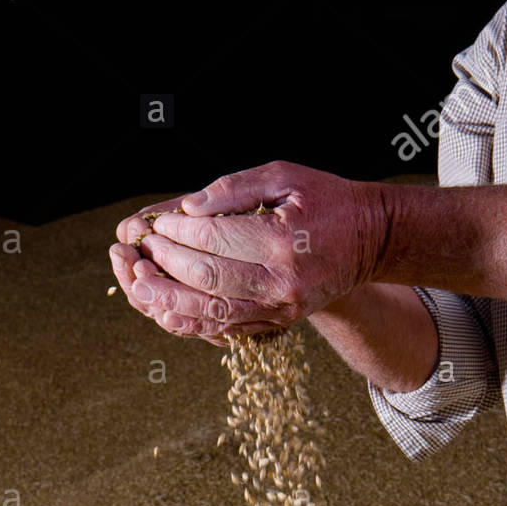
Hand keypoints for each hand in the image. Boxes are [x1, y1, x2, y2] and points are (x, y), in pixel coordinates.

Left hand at [108, 160, 387, 343]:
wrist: (369, 241)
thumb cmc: (325, 200)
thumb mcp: (283, 176)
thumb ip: (232, 189)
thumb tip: (187, 207)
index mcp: (282, 242)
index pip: (214, 241)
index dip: (176, 233)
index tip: (154, 224)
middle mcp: (281, 283)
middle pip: (208, 279)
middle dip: (166, 264)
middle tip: (138, 251)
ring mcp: (280, 309)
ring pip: (213, 312)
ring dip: (170, 300)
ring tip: (138, 286)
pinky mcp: (278, 322)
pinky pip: (228, 329)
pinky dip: (193, 322)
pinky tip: (166, 311)